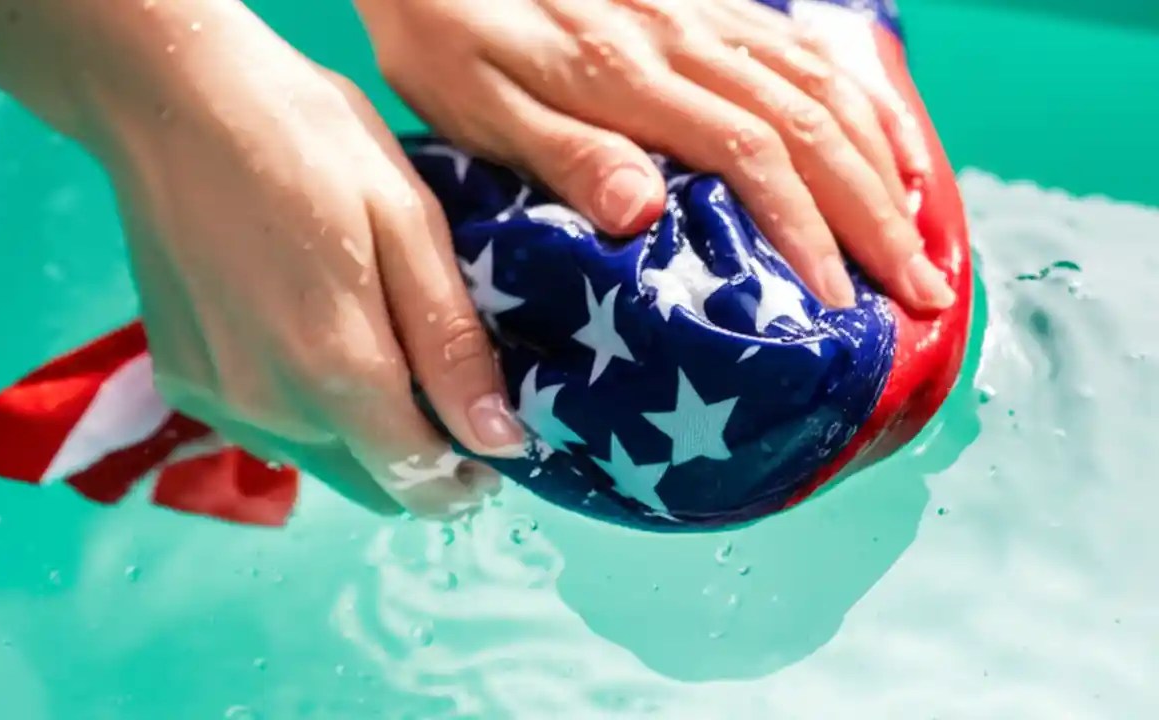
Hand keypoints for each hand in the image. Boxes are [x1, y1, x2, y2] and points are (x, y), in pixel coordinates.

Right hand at [79, 3, 525, 516]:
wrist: (175, 101)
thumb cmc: (308, 143)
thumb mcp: (407, 223)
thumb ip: (451, 344)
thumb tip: (498, 439)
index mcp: (338, 371)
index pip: (416, 482)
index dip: (463, 480)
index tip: (490, 447)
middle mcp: (272, 409)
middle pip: (369, 486)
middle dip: (419, 466)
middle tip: (448, 402)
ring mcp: (218, 399)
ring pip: (317, 463)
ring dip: (361, 440)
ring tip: (381, 357)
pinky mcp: (182, 381)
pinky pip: (265, 429)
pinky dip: (303, 411)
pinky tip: (310, 340)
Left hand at [356, 0, 955, 310]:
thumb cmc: (446, 34)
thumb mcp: (480, 106)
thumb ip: (566, 153)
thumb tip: (644, 214)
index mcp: (631, 77)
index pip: (751, 155)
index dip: (806, 230)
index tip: (842, 301)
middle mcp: (686, 41)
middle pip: (811, 127)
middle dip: (876, 215)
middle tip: (923, 292)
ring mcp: (704, 18)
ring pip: (822, 85)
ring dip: (883, 163)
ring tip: (923, 236)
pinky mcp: (705, 5)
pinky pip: (803, 48)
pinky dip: (860, 100)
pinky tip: (885, 142)